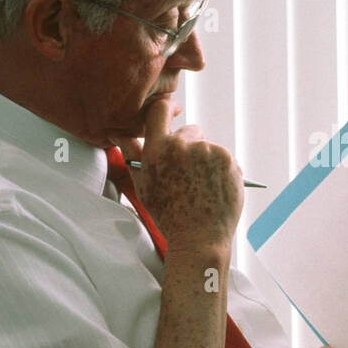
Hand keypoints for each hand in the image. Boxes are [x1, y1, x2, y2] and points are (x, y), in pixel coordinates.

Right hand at [112, 97, 242, 251]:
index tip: (173, 113)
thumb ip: (134, 157)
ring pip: (209, 147)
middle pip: (190, 131)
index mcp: (156, 149)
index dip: (167, 109)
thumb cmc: (169, 216)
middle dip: (190, 147)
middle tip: (188, 174)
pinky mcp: (228, 158)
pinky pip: (225, 158)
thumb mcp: (144, 186)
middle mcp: (182, 145)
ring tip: (202, 187)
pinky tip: (216, 189)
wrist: (199, 238)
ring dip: (207, 161)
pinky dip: (223, 170)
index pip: (159, 110)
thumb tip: (119, 134)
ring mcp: (207, 150)